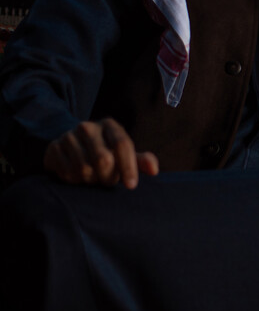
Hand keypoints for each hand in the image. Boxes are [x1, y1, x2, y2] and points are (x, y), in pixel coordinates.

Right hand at [43, 119, 159, 188]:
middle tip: (108, 181)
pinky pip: (67, 174)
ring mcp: (68, 136)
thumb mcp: (124, 154)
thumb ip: (140, 161)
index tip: (131, 185)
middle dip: (109, 177)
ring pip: (84, 169)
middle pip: (103, 159)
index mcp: (110, 125)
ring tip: (93, 177)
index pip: (122, 145)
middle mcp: (88, 127)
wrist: (73, 146)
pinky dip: (75, 181)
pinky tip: (78, 177)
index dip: (128, 167)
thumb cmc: (106, 152)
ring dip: (91, 181)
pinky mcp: (53, 148)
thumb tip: (154, 170)